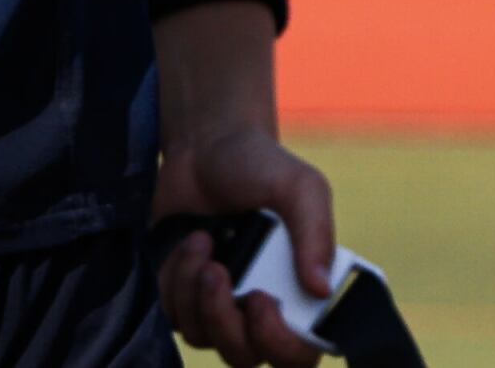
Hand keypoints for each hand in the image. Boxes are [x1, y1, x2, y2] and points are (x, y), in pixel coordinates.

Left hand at [154, 127, 339, 367]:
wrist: (203, 146)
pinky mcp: (181, 294)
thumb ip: (315, 232)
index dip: (281, 344)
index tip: (260, 300)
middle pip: (244, 356)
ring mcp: (217, 304)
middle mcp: (258, 308)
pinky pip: (173, 316)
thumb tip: (320, 288)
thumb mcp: (299, 187)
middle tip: (218, 272)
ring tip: (202, 242)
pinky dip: (175, 283)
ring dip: (196, 293)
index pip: (298, 355)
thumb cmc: (258, 166)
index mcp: (298, 294)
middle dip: (225, 320)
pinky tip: (189, 243)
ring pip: (204, 337)